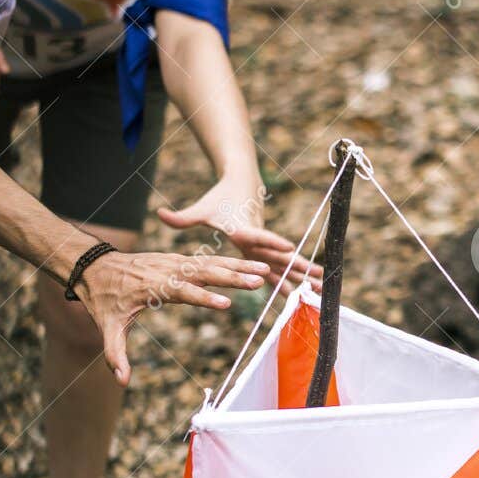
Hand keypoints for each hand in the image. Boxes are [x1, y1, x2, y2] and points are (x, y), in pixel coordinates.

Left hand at [75, 249, 269, 384]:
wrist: (96, 266)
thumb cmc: (104, 299)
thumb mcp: (108, 328)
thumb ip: (116, 354)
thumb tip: (121, 381)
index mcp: (154, 286)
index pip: (183, 292)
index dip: (204, 299)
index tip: (226, 304)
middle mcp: (168, 270)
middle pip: (205, 272)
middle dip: (232, 276)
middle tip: (259, 280)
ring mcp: (175, 262)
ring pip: (211, 262)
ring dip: (238, 266)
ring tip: (264, 271)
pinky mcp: (179, 259)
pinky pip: (208, 260)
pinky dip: (230, 262)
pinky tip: (249, 267)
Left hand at [158, 175, 322, 292]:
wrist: (242, 182)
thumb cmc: (218, 197)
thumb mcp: (201, 208)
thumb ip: (182, 217)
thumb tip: (159, 214)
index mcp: (244, 227)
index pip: (259, 235)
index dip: (273, 242)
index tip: (289, 248)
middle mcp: (258, 237)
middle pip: (280, 252)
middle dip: (298, 264)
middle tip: (316, 275)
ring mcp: (264, 244)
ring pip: (284, 262)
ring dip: (301, 275)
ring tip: (319, 289)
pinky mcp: (264, 250)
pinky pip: (278, 267)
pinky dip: (288, 280)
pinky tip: (299, 295)